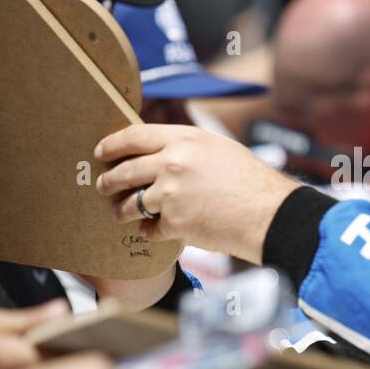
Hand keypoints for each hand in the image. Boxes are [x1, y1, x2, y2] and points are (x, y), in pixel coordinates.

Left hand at [94, 124, 299, 262]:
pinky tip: (151, 232)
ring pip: (131, 203)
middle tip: (103, 185)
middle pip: (125, 170)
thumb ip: (186, 148)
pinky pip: (149, 229)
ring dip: (122, 210)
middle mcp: (173, 163)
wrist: (268, 213)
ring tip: (120, 214)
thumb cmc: (250, 181)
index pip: (135, 136)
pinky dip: (149, 232)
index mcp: (184, 139)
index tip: (101, 152)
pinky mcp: (174, 223)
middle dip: (109, 180)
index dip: (113, 144)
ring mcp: (171, 194)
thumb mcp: (217, 149)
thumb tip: (158, 153)